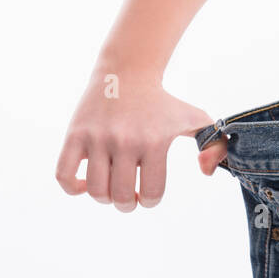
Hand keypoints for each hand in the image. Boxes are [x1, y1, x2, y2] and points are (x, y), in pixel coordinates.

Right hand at [55, 68, 225, 211]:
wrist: (127, 73)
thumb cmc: (163, 104)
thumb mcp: (195, 119)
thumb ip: (215, 145)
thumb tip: (205, 172)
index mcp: (154, 142)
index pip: (150, 194)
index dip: (149, 201)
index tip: (147, 194)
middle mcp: (124, 140)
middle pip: (121, 196)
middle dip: (127, 204)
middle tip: (128, 194)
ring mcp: (97, 137)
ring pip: (95, 190)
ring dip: (104, 198)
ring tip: (111, 186)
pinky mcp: (75, 134)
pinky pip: (63, 174)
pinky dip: (73, 188)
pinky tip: (86, 183)